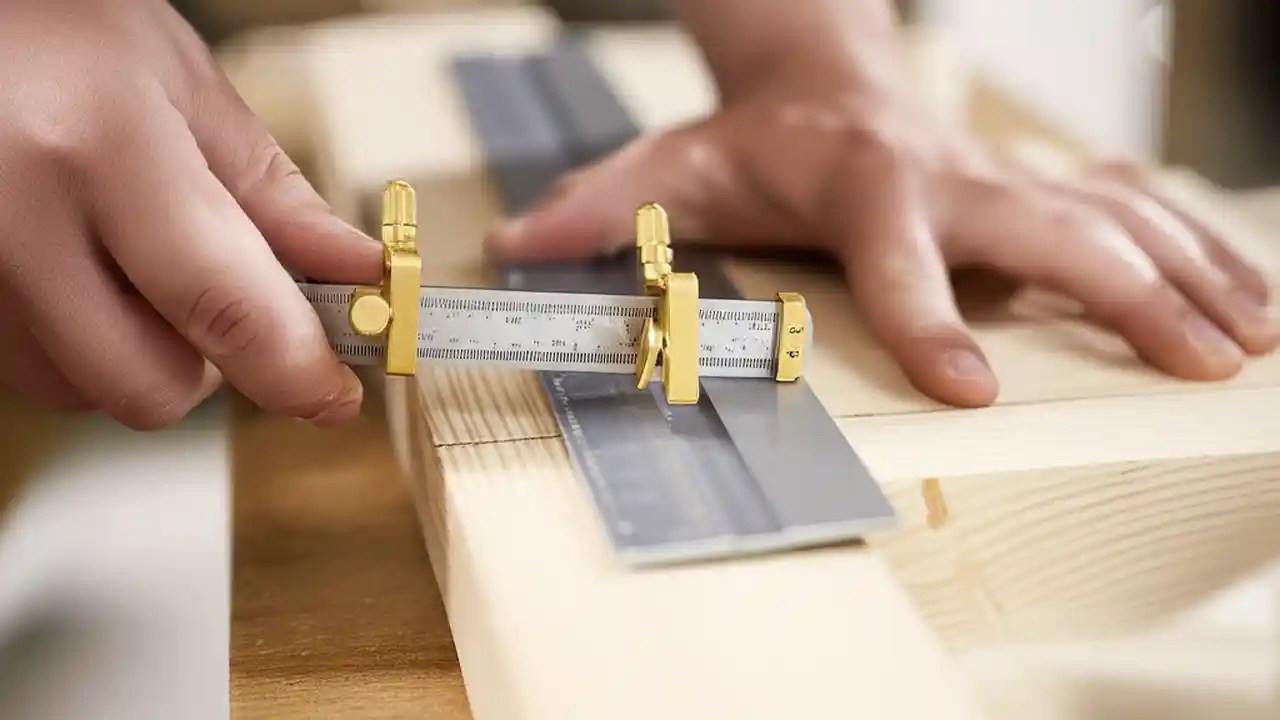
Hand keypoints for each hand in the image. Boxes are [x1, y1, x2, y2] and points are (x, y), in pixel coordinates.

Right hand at [0, 0, 380, 426]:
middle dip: (210, 363)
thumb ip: (273, 194)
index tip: (336, 396)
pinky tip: (75, 261)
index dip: (297, 371)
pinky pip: (31, 366)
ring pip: (86, 389)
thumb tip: (354, 274)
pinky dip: (76, 338)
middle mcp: (14, 223)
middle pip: (150, 385)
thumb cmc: (56, 23)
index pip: (224, 310)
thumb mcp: (182, 84)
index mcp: (99, 151)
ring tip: (128, 252)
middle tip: (223, 294)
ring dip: (137, 349)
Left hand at [484, 75, 1275, 407]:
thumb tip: (511, 245)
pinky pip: (1126, 207)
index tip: (973, 385)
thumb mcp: (670, 168)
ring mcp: (1004, 174)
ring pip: (1112, 214)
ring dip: (1186, 273)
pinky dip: (1194, 249)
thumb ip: (599, 208)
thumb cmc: (752, 141)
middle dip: (1124, 293)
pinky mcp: (1033, 180)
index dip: (932, 311)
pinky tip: (1246, 297)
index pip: (900, 251)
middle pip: (1049, 227)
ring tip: (1247, 338)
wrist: (823, 82)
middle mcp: (952, 173)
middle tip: (1191, 360)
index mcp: (864, 180)